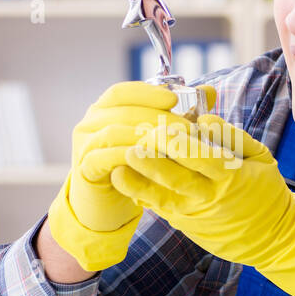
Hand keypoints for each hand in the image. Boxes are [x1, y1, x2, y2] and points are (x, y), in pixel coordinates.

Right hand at [46, 81, 214, 271]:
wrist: (105, 204)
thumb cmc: (132, 166)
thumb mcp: (154, 137)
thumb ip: (178, 113)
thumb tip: (209, 91)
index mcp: (104, 109)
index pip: (122, 92)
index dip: (148, 93)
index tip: (175, 99)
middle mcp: (90, 123)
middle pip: (122, 111)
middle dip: (156, 117)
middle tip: (187, 127)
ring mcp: (85, 144)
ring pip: (114, 132)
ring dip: (145, 137)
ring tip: (174, 144)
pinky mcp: (85, 167)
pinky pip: (105, 157)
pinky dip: (129, 156)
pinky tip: (152, 160)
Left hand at [110, 113, 294, 295]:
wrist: (271, 238)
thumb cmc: (266, 191)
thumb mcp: (261, 158)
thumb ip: (233, 137)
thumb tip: (204, 119)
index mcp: (231, 177)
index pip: (199, 156)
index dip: (177, 141)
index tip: (160, 124)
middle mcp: (210, 197)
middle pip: (174, 176)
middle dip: (150, 157)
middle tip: (133, 138)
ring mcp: (194, 213)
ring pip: (161, 195)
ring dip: (138, 177)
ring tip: (120, 160)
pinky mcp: (184, 224)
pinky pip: (159, 207)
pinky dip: (140, 193)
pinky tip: (124, 179)